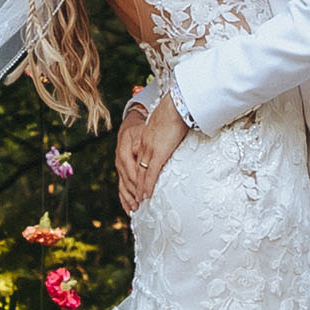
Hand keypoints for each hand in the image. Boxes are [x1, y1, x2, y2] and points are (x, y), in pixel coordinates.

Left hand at [120, 92, 187, 213]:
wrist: (176, 106)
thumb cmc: (176, 112)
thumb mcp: (166, 124)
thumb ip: (165, 132)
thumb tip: (172, 135)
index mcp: (145, 138)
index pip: (137, 160)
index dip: (135, 174)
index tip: (135, 184)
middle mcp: (144, 146)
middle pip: (135, 170)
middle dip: (133, 186)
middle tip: (133, 200)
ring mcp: (149, 150)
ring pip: (140, 175)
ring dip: (138, 190)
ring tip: (138, 203)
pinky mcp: (158, 153)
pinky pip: (150, 174)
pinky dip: (146, 186)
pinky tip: (145, 195)